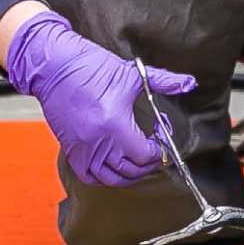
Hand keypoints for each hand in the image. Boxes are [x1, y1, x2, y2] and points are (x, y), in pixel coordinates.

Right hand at [3, 10, 195, 187]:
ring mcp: (83, 148)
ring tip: (137, 162)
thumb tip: (189, 83)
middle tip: (154, 151)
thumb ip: (163, 81)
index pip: (145, 155)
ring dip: (128, 175)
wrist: (54, 66)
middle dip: (147, 164)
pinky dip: (103, 176)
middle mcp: (99, 142)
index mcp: (116, 125)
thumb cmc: (90, 67)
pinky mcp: (71, 149)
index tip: (160, 138)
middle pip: (131, 171)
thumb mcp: (132, 74)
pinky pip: (89, 176)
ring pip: (111, 179)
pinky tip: (113, 165)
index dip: (158, 150)